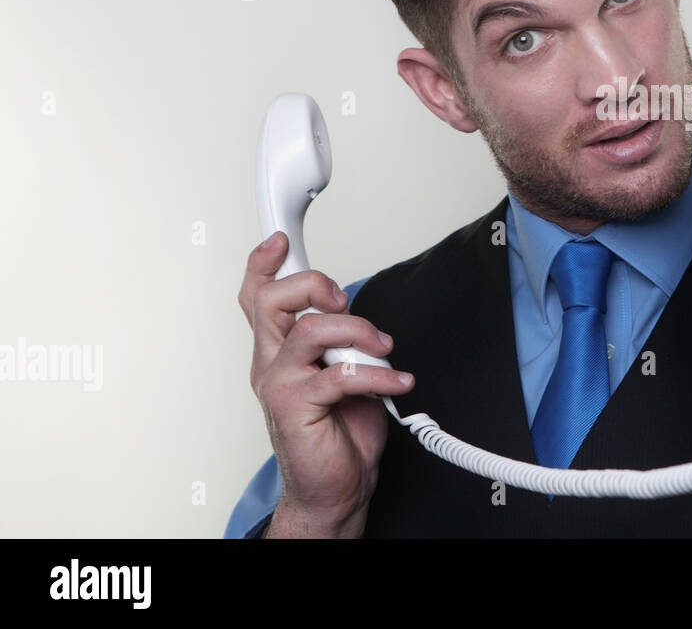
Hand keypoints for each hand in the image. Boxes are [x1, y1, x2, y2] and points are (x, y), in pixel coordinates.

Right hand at [238, 231, 415, 537]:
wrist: (335, 488)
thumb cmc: (339, 432)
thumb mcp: (345, 370)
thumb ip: (343, 339)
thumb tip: (361, 317)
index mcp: (280, 349)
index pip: (258, 297)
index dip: (264, 263)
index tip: (278, 238)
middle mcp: (272, 363)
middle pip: (271, 300)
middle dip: (314, 285)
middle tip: (345, 301)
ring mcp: (281, 384)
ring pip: (311, 330)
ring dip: (359, 332)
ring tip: (384, 350)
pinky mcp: (297, 407)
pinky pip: (340, 375)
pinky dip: (379, 375)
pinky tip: (397, 383)